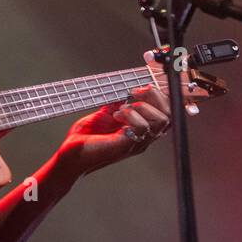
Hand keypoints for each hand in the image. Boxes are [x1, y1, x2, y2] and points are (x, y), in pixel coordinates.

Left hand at [57, 84, 173, 178]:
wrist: (71, 154)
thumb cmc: (87, 137)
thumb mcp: (107, 114)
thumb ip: (119, 104)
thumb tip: (127, 89)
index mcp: (142, 131)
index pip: (169, 113)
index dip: (162, 96)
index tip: (143, 87)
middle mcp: (144, 138)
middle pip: (171, 115)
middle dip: (155, 96)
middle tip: (134, 93)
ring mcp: (137, 143)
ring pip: (162, 120)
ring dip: (142, 106)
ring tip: (122, 108)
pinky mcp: (126, 145)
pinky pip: (143, 126)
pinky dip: (131, 114)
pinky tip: (116, 115)